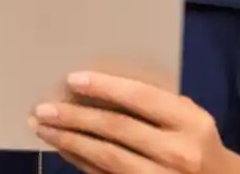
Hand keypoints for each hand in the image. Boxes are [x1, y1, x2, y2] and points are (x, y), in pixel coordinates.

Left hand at [29, 71, 235, 172]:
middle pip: (116, 129)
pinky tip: (62, 147)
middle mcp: (178, 153)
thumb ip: (154, 103)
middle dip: (74, 117)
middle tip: (42, 108)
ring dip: (69, 140)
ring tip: (42, 126)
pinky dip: (79, 160)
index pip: (141, 99)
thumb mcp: (189, 117)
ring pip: (105, 158)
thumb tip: (95, 85)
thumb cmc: (197, 141)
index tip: (72, 79)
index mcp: (191, 123)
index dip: (104, 87)